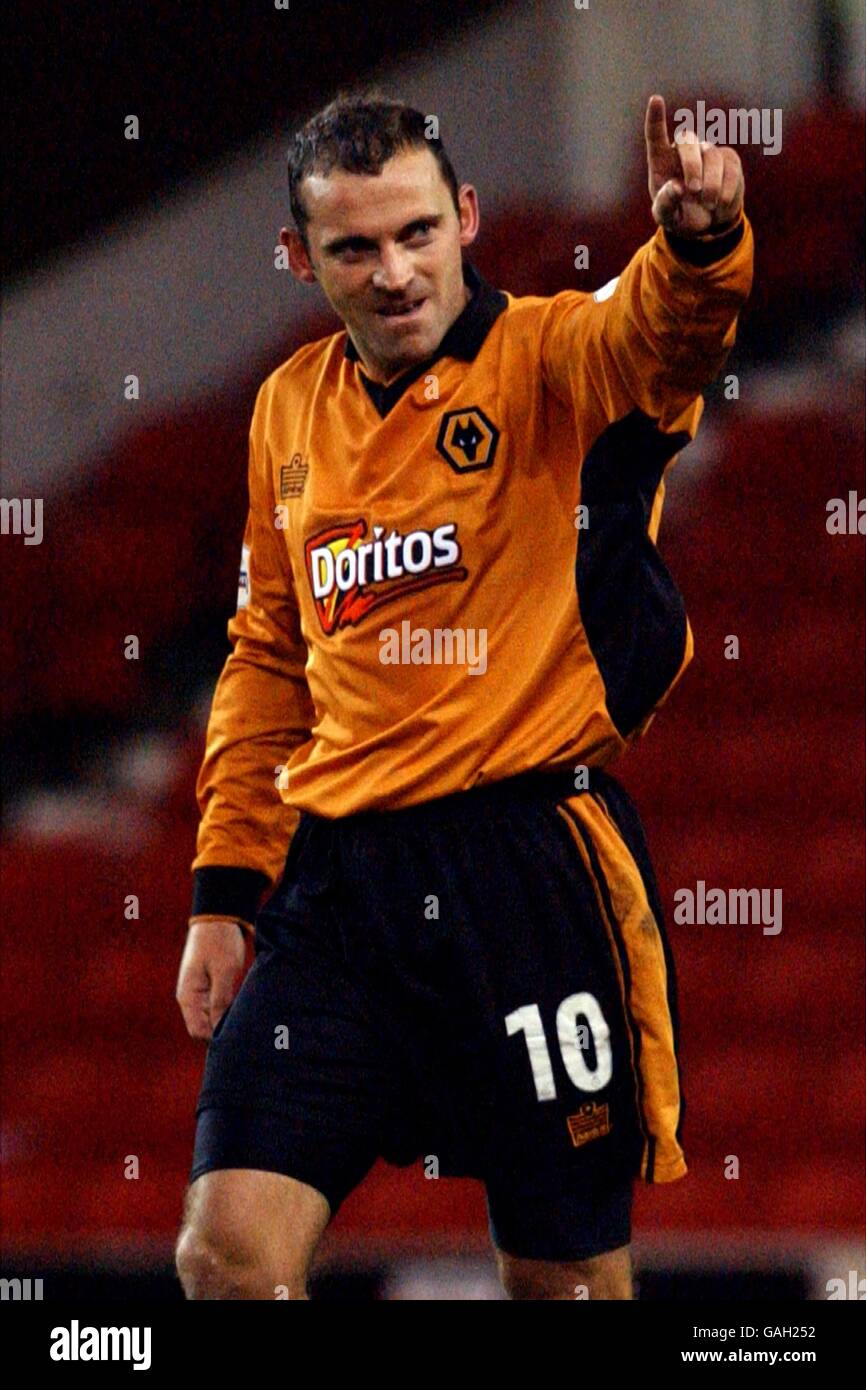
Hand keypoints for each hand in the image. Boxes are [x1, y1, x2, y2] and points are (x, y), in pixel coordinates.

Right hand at [176, 920, 247, 1039]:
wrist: (217, 918)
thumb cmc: (220, 941)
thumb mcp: (225, 970)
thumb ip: (221, 1001)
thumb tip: (221, 1030)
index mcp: (188, 997)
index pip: (198, 1032)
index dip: (217, 1039)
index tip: (239, 1037)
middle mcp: (190, 999)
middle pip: (204, 1030)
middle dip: (222, 1034)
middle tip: (248, 1032)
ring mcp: (198, 994)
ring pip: (211, 1020)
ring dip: (226, 1023)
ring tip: (247, 1022)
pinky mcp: (208, 989)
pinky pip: (215, 1009)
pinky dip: (227, 1012)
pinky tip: (243, 1010)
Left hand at [645, 94, 743, 236]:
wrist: (707, 224)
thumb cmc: (680, 216)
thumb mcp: (666, 218)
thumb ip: (666, 204)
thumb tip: (676, 187)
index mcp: (662, 161)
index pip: (656, 136)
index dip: (655, 118)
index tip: (655, 100)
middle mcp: (685, 151)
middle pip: (688, 141)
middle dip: (692, 165)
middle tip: (693, 190)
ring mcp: (708, 152)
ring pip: (712, 156)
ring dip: (711, 184)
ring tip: (707, 205)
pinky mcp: (729, 160)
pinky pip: (730, 169)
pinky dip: (726, 191)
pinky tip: (719, 205)